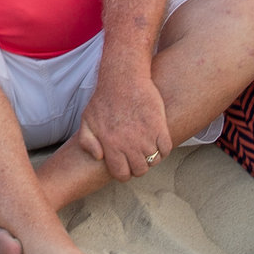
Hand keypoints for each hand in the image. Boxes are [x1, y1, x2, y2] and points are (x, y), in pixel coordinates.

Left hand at [73, 62, 174, 179]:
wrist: (123, 79)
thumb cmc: (104, 99)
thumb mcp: (86, 120)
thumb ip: (87, 142)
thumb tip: (99, 158)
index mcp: (111, 145)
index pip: (122, 174)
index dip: (124, 172)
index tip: (126, 165)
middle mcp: (129, 144)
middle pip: (140, 170)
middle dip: (138, 166)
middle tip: (137, 156)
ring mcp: (145, 136)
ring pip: (154, 160)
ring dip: (152, 156)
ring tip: (147, 147)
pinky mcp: (159, 126)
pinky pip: (166, 149)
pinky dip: (163, 148)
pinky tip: (157, 140)